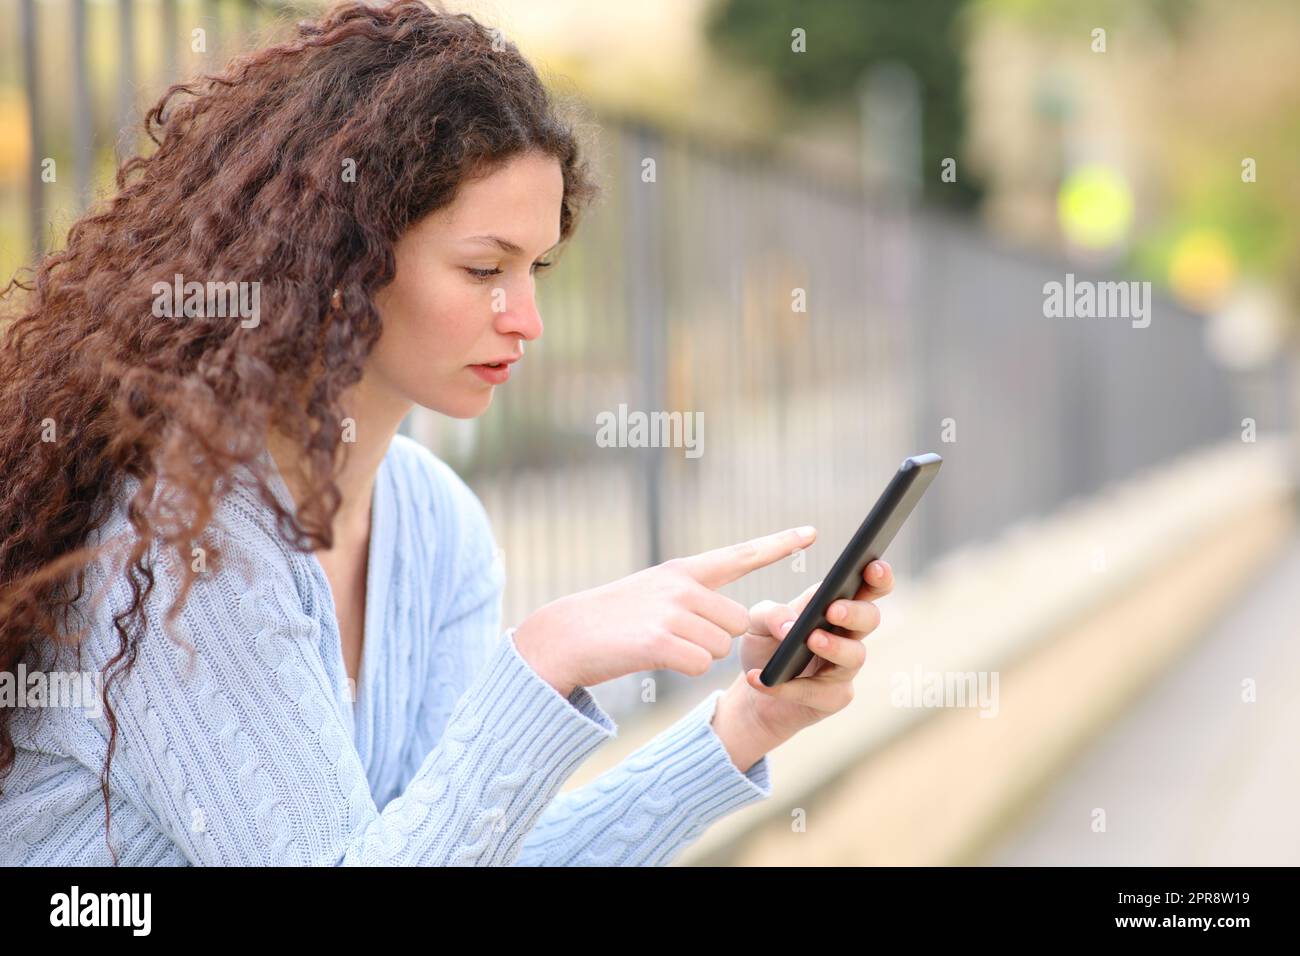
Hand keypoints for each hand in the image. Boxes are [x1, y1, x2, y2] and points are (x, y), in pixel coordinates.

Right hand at [514, 526, 817, 696]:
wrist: (563, 637)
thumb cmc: (612, 622)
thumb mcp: (653, 596)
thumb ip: (694, 601)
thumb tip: (737, 628)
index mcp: (682, 571)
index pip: (739, 555)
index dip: (777, 545)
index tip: (811, 533)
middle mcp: (681, 585)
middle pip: (738, 622)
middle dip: (717, 638)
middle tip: (677, 638)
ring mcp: (670, 611)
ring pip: (721, 646)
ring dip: (697, 655)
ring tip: (659, 645)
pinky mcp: (659, 640)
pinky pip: (700, 664)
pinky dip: (684, 669)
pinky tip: (655, 658)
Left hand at [726, 559, 894, 749]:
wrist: (752, 690)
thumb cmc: (764, 645)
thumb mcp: (757, 621)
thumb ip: (772, 614)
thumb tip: (790, 626)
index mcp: (836, 606)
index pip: (868, 587)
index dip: (878, 577)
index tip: (872, 566)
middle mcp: (848, 635)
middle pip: (870, 618)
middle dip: (855, 612)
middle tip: (832, 610)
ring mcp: (844, 668)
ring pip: (855, 656)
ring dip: (834, 647)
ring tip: (810, 639)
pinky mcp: (832, 698)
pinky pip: (819, 692)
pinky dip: (789, 687)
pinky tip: (761, 680)